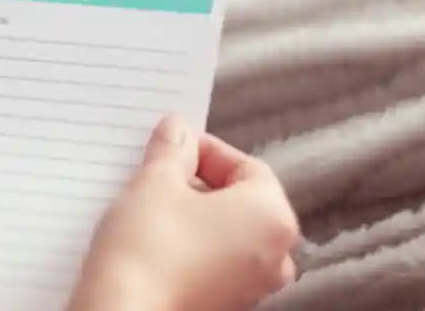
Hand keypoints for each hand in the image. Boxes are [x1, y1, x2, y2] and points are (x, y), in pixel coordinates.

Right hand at [70, 117, 299, 310]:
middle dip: (199, 183)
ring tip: (152, 205)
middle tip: (159, 172)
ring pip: (226, 234)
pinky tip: (155, 240)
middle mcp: (275, 256)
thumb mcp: (156, 182)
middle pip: (240, 201)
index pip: (247, 166)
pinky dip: (191, 247)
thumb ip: (173, 150)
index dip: (206, 148)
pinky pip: (214, 264)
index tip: (173, 144)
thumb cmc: (149, 249)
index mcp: (273, 218)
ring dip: (193, 215)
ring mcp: (251, 288)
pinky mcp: (223, 307)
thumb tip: (178, 132)